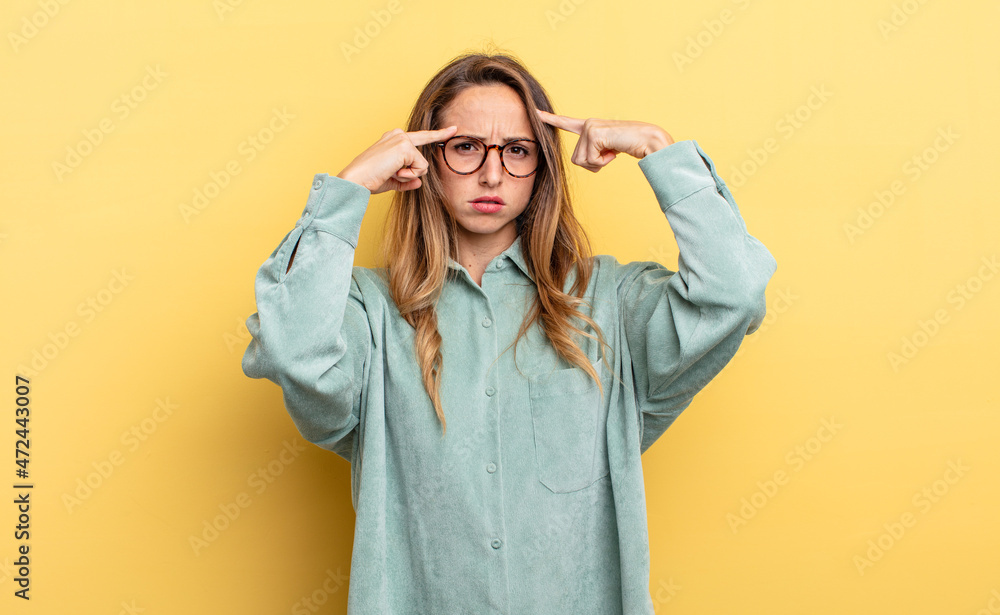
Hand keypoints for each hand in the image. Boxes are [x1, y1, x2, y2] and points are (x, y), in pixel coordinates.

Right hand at [337, 125, 458, 193]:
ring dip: (409, 175)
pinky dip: (408, 175)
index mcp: (394, 139)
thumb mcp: (392, 180)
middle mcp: (398, 135)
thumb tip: (419, 182)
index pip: (420, 137)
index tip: (452, 129)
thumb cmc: (369, 180)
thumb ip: (407, 180)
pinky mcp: (405, 147)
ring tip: (391, 173)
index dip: (437, 134)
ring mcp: (402, 139)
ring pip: (422, 165)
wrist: (356, 180)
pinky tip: (393, 172)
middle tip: (439, 139)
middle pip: (425, 147)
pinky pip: (420, 168)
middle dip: (426, 153)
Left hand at [536, 110, 673, 172]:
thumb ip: (595, 153)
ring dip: (598, 163)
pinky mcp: (594, 133)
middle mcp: (587, 124)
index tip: (534, 112)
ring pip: (581, 161)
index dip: (550, 119)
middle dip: (593, 164)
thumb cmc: (632, 145)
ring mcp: (590, 127)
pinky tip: (614, 150)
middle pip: (576, 159)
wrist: (649, 139)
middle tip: (610, 154)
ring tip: (613, 151)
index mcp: (590, 127)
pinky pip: (590, 160)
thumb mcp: (609, 150)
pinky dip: (603, 162)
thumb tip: (586, 161)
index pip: (566, 123)